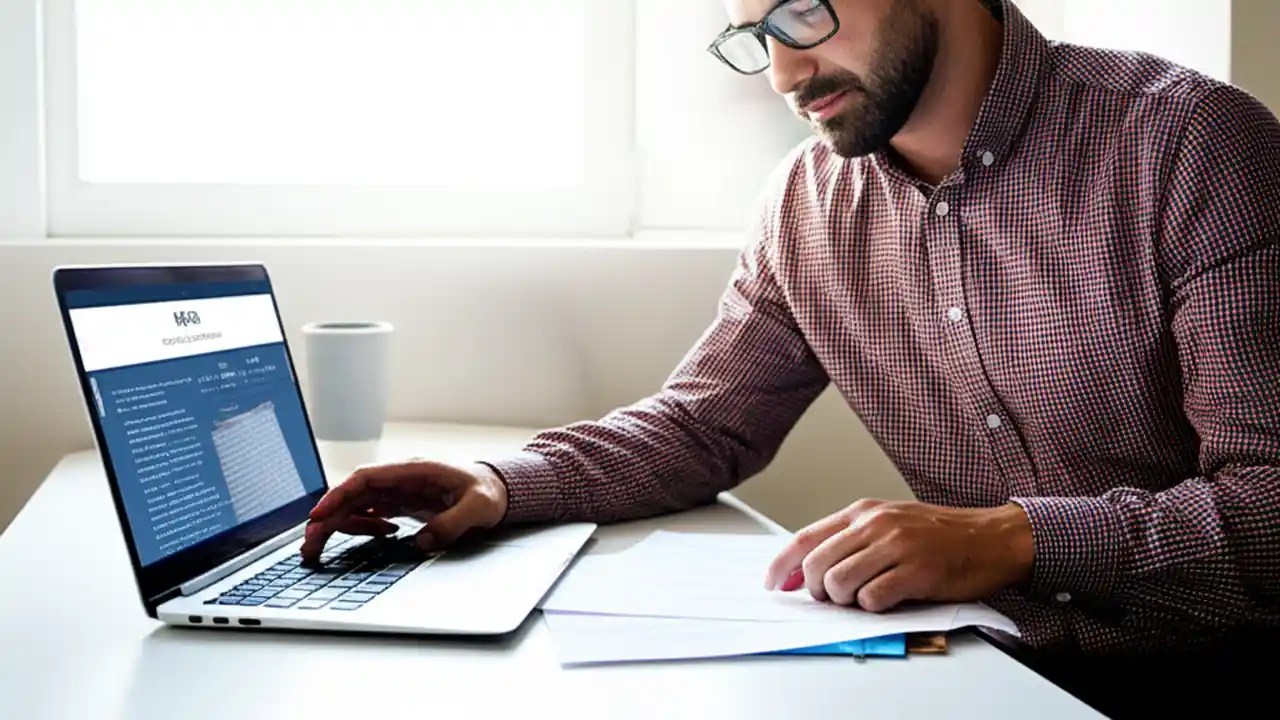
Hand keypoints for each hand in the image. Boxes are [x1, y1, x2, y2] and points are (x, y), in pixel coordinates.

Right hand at [300, 459, 508, 564]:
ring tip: (322, 549)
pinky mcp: (402, 503)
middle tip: (309, 546)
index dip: (339, 496)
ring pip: (357, 505)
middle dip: (328, 519)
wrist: (500, 490)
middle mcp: (401, 479)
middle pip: (353, 495)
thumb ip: (452, 524)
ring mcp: (399, 491)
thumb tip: (422, 541)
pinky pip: (372, 513)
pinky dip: (365, 527)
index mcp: (414, 470)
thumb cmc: (489, 492)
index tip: (319, 516)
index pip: (365, 479)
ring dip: (339, 525)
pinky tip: (378, 537)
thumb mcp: (479, 508)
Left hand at [763, 499, 1033, 611]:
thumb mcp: (889, 522)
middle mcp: (875, 524)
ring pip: (839, 583)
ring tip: (865, 597)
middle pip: (816, 565)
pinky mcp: (917, 571)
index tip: (772, 584)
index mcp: (863, 511)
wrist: (992, 537)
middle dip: (816, 591)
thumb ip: (850, 540)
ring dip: (845, 601)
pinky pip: (873, 599)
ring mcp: (896, 546)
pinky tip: (889, 599)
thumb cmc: (939, 534)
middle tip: (834, 598)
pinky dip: (874, 607)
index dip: (781, 565)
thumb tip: (805, 570)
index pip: (805, 538)